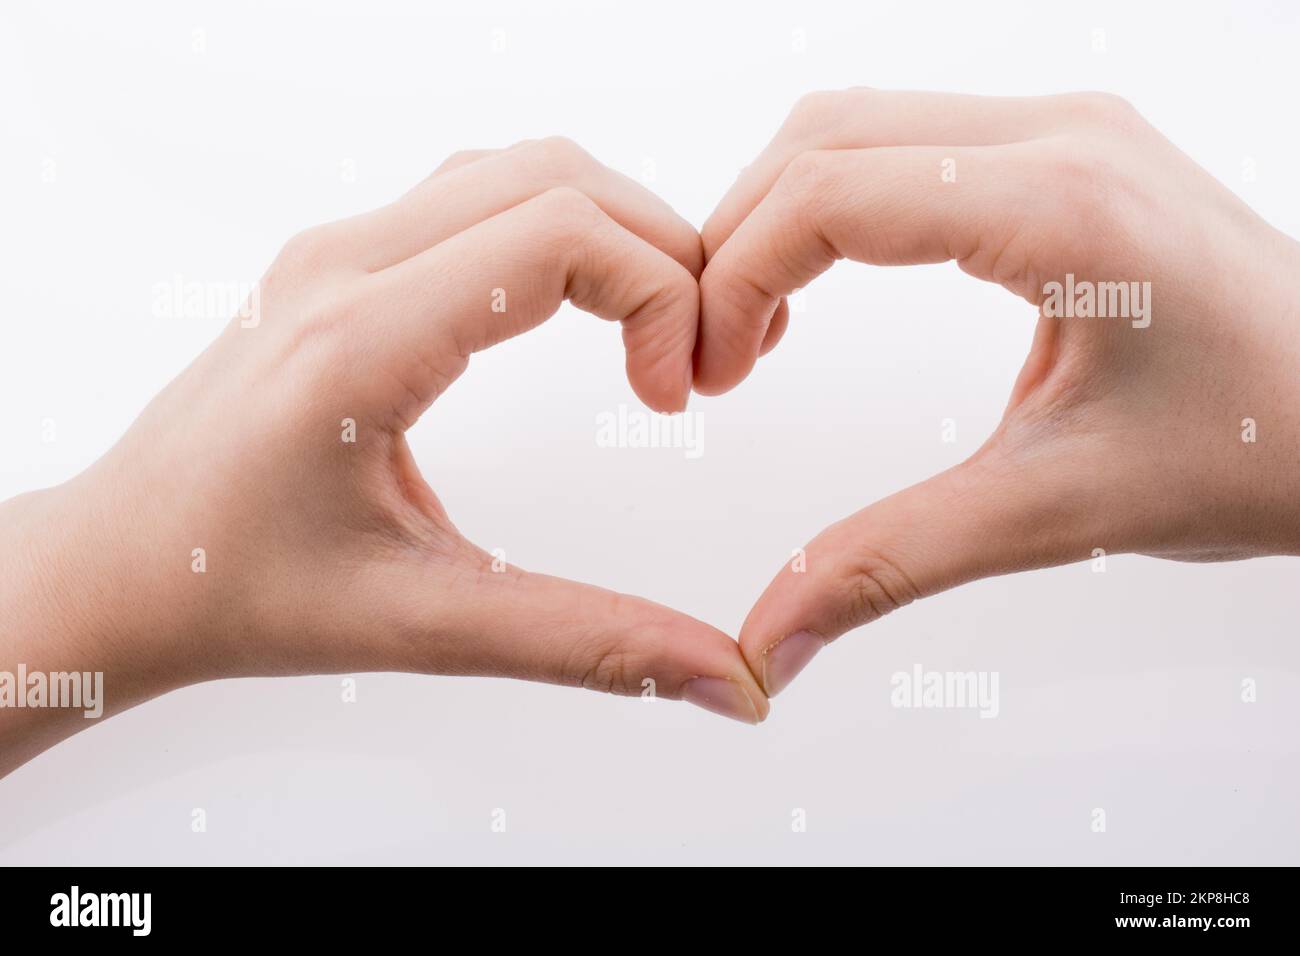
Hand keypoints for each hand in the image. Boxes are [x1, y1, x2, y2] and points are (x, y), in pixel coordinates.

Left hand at [0, 137, 768, 774]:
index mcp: (360, 345)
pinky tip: (579, 307)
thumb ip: (588, 645)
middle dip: (660, 256)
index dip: (661, 295)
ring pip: (519, 169)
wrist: (124, 565)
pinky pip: (476, 191)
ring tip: (652, 330)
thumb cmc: (237, 592)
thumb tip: (724, 679)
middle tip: (690, 360)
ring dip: (613, 232)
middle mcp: (342, 267)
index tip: (677, 394)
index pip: (560, 232)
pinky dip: (558, 228)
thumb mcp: (425, 625)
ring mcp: (335, 250)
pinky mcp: (339, 260)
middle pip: (557, 178)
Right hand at [696, 88, 1299, 695]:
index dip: (735, 277)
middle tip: (715, 357)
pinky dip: (836, 206)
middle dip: (739, 242)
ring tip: (758, 327)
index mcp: (1062, 206)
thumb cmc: (1257, 447)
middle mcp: (1062, 136)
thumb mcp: (1055, 511)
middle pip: (824, 139)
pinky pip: (908, 143)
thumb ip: (889, 564)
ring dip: (781, 217)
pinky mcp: (1067, 154)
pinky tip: (824, 283)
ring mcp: (1068, 132)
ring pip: (858, 127)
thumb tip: (769, 639)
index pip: (830, 192)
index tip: (707, 372)